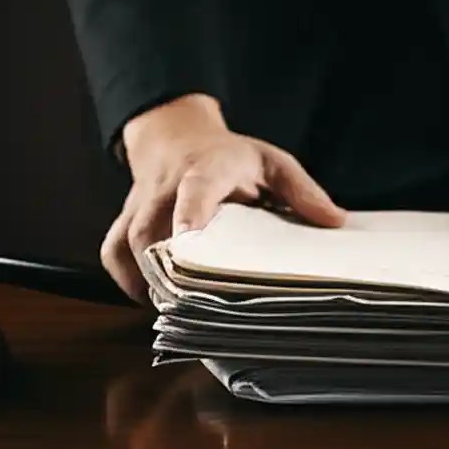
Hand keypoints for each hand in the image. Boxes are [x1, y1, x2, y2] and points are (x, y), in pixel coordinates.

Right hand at [102, 93, 346, 303]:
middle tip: (195, 304)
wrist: (175, 138)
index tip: (188, 238)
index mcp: (205, 171)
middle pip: (152, 232)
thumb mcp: (271, 161)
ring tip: (178, 310)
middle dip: (168, 269)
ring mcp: (139, 208)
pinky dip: (128, 281)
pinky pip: (113, 255)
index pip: (193, 192)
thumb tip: (335, 221)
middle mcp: (164, 191)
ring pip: (128, 247)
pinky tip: (153, 300)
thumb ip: (302, 191)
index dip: (189, 215)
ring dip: (149, 281)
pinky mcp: (124, 223)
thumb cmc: (229, 158)